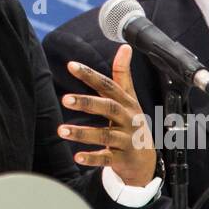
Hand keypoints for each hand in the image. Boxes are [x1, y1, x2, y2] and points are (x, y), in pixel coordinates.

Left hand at [57, 45, 157, 186]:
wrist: (147, 161)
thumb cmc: (133, 124)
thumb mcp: (130, 99)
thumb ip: (123, 75)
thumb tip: (125, 47)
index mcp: (127, 103)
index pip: (108, 85)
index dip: (90, 75)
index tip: (71, 65)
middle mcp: (128, 119)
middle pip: (109, 108)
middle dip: (87, 102)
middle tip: (65, 99)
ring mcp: (127, 140)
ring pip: (105, 135)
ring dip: (83, 133)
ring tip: (61, 130)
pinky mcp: (123, 159)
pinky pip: (107, 159)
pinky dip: (93, 158)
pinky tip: (77, 157)